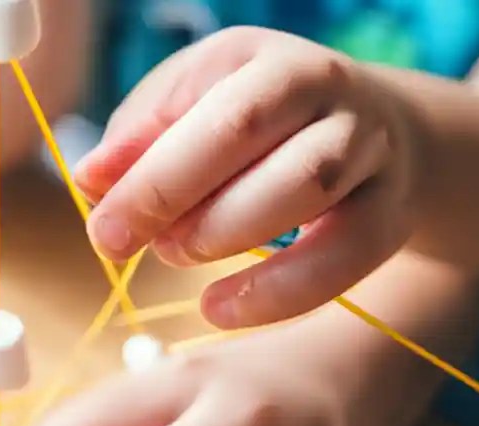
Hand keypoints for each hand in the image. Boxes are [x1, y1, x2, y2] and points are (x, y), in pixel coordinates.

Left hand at [75, 27, 420, 328]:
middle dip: (178, 203)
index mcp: (267, 63)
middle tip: (136, 246)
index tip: (103, 231)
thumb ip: (137, 140)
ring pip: (309, 189)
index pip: (212, 117)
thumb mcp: (187, 109)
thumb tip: (89, 180)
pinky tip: (220, 308)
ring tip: (178, 255)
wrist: (368, 130)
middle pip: (255, 141)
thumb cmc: (250, 121)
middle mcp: (329, 93)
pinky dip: (278, 294)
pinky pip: (344, 258)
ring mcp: (369, 150)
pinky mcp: (389, 213)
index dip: (153, 179)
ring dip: (227, 238)